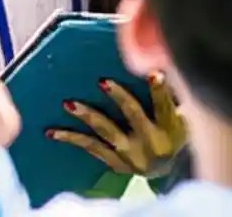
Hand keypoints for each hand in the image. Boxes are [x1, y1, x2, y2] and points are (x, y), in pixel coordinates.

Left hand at [47, 73, 186, 176]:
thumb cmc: (172, 131)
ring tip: (68, 103)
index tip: (154, 73)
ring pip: (106, 132)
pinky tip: (51, 132)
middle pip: (133, 115)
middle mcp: (151, 143)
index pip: (165, 106)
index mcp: (170, 128)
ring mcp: (131, 155)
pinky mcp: (115, 163)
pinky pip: (90, 148)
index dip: (160, 91)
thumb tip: (156, 62)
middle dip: (119, 97)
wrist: (166, 169)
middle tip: (102, 81)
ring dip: (87, 116)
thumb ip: (170, 94)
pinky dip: (71, 138)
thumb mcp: (180, 115)